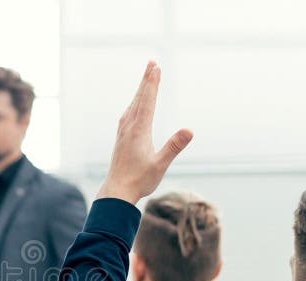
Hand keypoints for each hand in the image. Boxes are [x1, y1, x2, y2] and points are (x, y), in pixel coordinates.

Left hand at [97, 61, 193, 204]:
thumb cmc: (139, 180)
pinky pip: (128, 114)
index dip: (152, 83)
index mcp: (139, 130)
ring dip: (140, 90)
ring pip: (133, 105)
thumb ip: (174, 146)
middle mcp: (129, 127)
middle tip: (152, 63)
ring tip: (146, 78)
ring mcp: (123, 132)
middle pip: (139, 98)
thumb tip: (189, 131)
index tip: (156, 67)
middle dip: (146, 80)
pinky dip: (134, 103)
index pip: (147, 101)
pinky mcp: (121, 138)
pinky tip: (135, 105)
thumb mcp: (160, 164)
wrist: (116, 191)